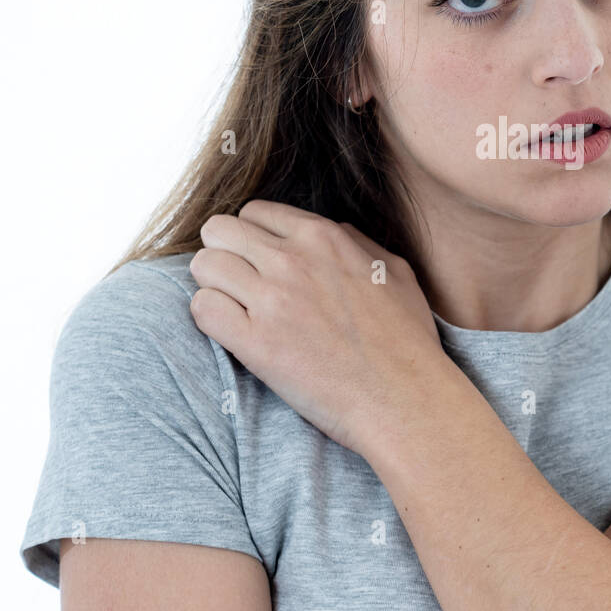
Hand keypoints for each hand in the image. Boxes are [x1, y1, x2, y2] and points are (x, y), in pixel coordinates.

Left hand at [187, 199, 447, 456]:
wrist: (404, 398)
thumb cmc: (407, 340)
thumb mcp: (394, 271)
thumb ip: (357, 242)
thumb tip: (334, 232)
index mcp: (323, 238)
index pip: (254, 212)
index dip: (252, 236)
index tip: (259, 261)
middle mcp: (292, 260)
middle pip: (218, 230)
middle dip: (223, 253)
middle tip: (239, 283)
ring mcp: (271, 300)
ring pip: (203, 265)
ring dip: (214, 285)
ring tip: (234, 309)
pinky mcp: (255, 343)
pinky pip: (202, 309)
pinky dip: (210, 318)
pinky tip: (232, 332)